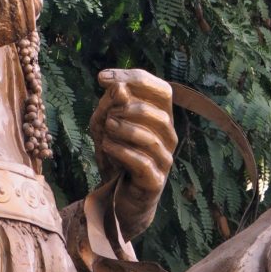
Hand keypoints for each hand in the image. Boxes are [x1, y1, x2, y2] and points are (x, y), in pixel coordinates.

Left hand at [89, 68, 176, 240]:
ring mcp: (164, 160)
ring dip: (124, 129)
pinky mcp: (154, 181)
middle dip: (128, 108)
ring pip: (151, 138)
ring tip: (107, 127)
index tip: (102, 78)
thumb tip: (118, 86)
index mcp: (161, 116)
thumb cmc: (115, 150)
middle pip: (159, 114)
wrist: (117, 193)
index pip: (162, 89)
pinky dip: (121, 151)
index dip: (134, 78)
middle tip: (107, 114)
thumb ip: (112, 102)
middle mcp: (168, 137)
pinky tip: (106, 146)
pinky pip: (142, 163)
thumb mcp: (106, 120)